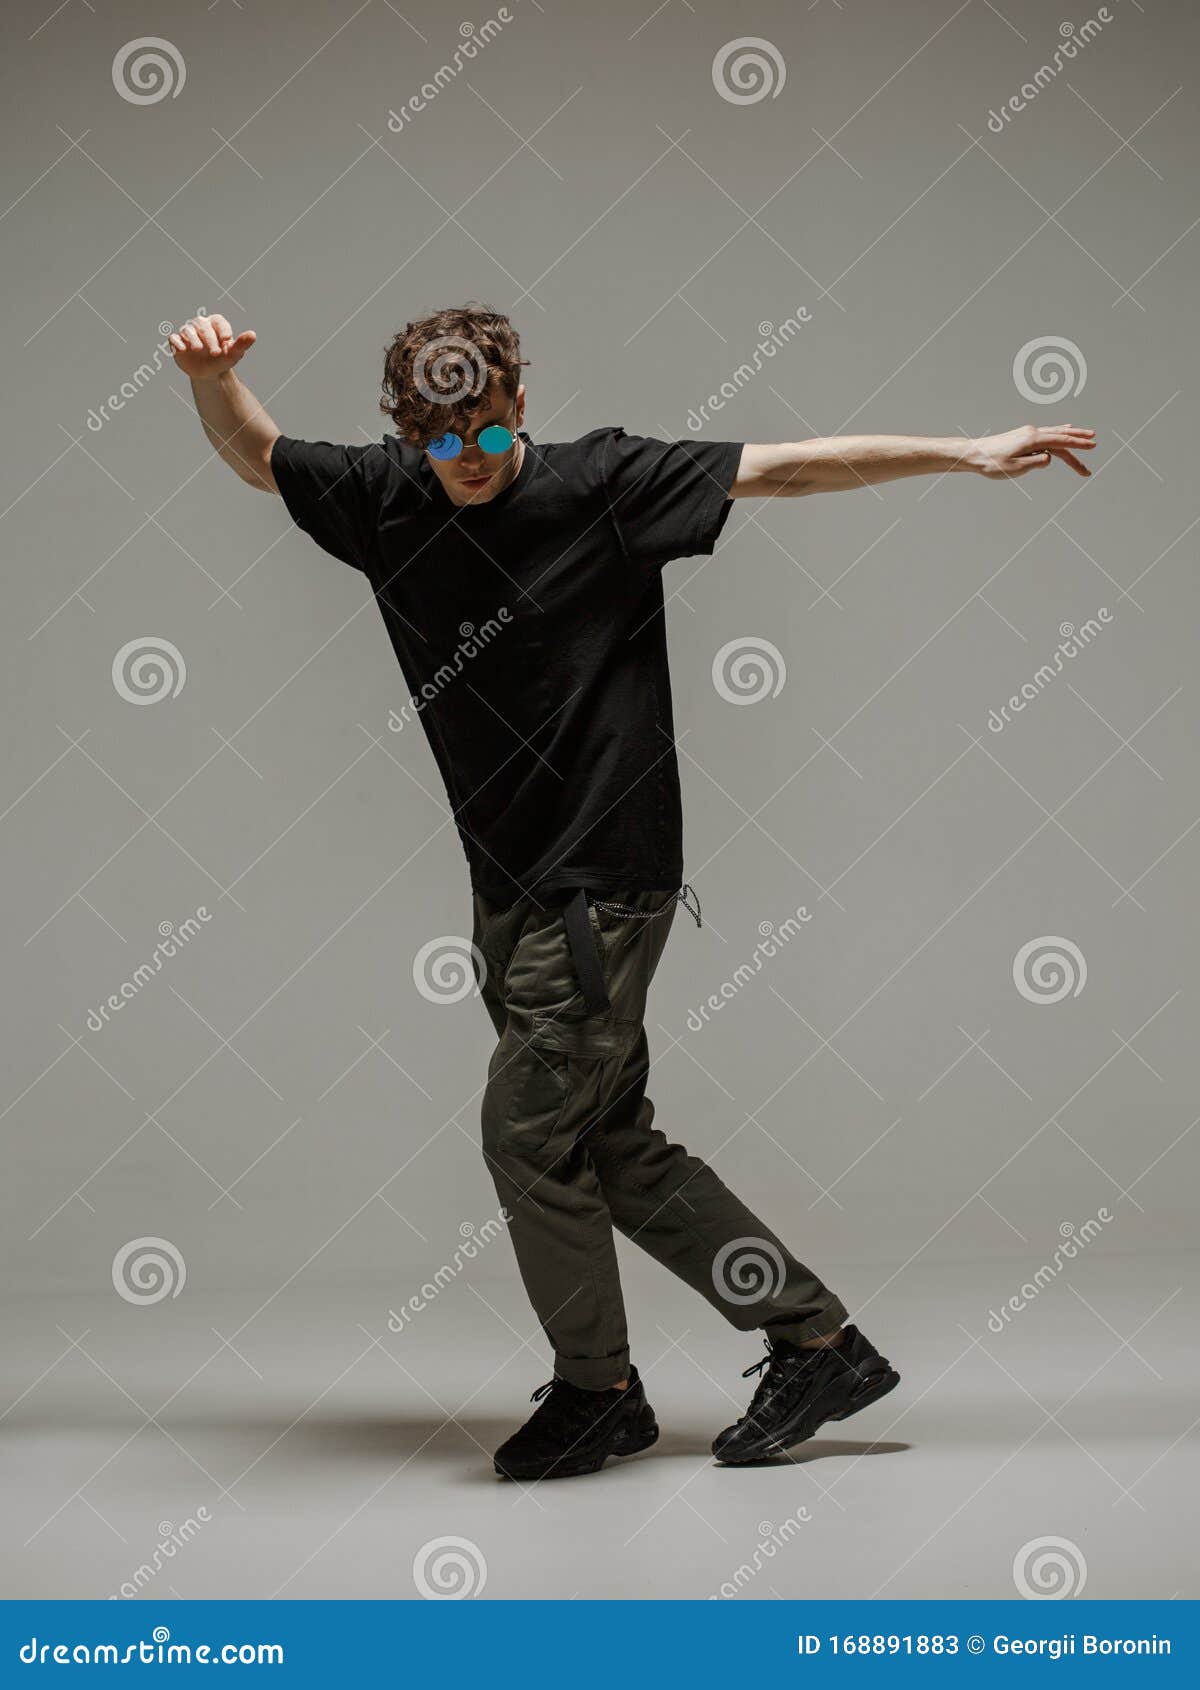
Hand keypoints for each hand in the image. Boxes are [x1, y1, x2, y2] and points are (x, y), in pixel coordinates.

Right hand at [168, 313, 256, 380]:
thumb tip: (252, 334)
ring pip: (187, 330)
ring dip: (193, 339)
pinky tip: (182, 349)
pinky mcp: (177, 343)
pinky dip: (176, 342)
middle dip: (209, 339)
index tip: (227, 342)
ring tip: (198, 349)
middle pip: (202, 326)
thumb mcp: (233, 354)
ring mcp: (187, 334)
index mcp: (215, 324)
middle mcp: (200, 325)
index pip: (218, 322)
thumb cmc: (222, 359)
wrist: (209, 373)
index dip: (222, 330)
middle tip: (216, 354)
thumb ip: (242, 344)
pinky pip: (173, 338)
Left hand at [968, 424, 1095, 478]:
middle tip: (1095, 442)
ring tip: (1085, 435)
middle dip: (1078, 440)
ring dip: (1070, 435)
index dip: (1078, 444)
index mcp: (1032, 440)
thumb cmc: (991, 463)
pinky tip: (1063, 430)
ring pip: (1054, 433)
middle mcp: (1032, 433)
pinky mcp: (1023, 437)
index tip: (1093, 446)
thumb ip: (1035, 463)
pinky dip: (1058, 433)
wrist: (973, 454)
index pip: (1061, 442)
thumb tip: (1050, 458)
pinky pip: (1046, 434)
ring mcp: (1027, 433)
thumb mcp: (1015, 468)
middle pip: (1060, 436)